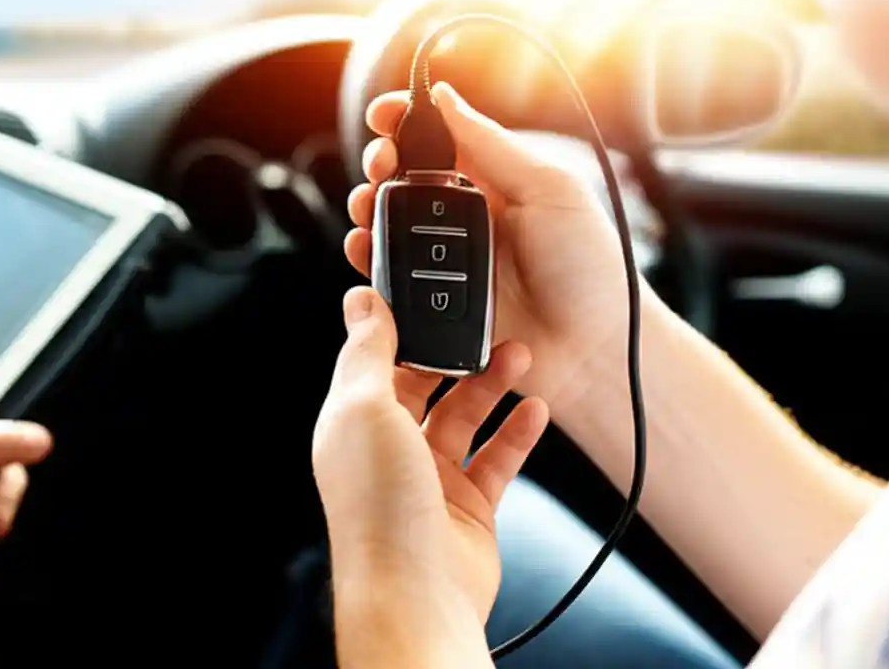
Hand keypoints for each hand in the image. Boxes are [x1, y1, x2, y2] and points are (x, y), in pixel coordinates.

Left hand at [313, 287, 547, 668]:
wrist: (417, 594)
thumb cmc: (380, 507)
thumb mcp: (363, 407)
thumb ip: (368, 351)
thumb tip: (360, 301)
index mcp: (352, 423)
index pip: (374, 361)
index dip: (401, 327)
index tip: (430, 293)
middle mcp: (388, 449)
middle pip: (426, 385)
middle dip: (456, 353)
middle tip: (491, 324)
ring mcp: (429, 479)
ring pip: (465, 417)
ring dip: (493, 385)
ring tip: (522, 356)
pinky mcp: (469, 507)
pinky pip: (496, 459)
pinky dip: (517, 433)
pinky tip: (536, 409)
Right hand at [344, 82, 646, 411]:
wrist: (593, 351)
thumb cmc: (592, 271)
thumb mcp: (551, 190)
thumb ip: (493, 145)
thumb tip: (447, 98)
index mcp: (494, 183)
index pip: (439, 140)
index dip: (406, 121)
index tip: (386, 114)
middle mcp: (465, 221)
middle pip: (402, 181)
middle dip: (379, 163)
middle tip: (380, 165)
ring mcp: (445, 264)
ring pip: (386, 227)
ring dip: (365, 209)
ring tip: (366, 207)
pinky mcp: (432, 306)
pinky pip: (388, 279)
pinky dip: (367, 260)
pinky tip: (365, 249)